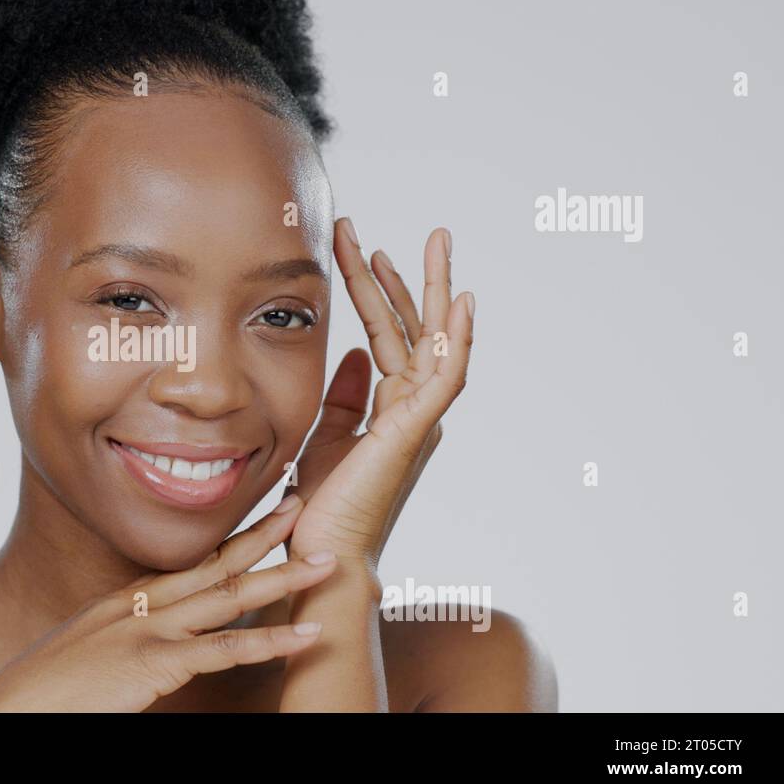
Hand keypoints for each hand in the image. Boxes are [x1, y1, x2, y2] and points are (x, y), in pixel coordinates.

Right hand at [0, 497, 336, 710]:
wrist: (7, 710)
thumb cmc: (40, 695)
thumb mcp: (86, 656)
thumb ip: (122, 646)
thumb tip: (149, 655)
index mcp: (124, 602)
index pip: (191, 563)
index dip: (233, 539)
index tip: (267, 516)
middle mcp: (140, 605)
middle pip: (216, 563)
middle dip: (266, 535)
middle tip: (306, 504)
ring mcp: (147, 631)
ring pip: (230, 597)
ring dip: (285, 578)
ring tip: (330, 562)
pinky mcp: (153, 664)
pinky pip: (224, 650)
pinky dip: (272, 642)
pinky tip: (307, 636)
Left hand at [286, 221, 473, 568]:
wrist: (321, 554)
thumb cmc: (321, 506)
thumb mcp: (325, 436)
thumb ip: (344, 396)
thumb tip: (355, 353)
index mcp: (389, 407)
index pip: (385, 333)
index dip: (373, 289)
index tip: (358, 247)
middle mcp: (411, 408)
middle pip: (412, 328)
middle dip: (404, 276)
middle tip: (405, 229)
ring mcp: (418, 419)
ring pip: (434, 341)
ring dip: (435, 290)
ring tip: (436, 240)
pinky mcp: (415, 432)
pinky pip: (445, 378)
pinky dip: (457, 340)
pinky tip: (462, 302)